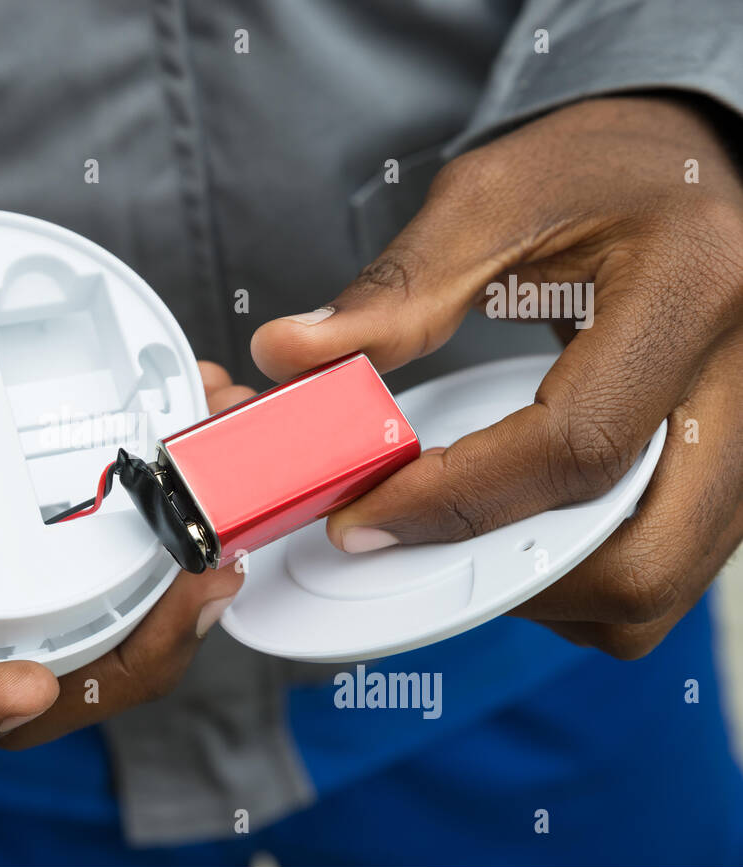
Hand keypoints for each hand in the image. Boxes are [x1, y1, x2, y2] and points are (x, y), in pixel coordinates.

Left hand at [251, 95, 742, 658]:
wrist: (681, 161)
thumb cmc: (597, 169)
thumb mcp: (489, 200)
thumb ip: (394, 292)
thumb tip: (290, 354)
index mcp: (693, 286)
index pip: (574, 446)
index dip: (454, 501)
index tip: (361, 518)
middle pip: (643, 554)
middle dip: (511, 576)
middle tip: (413, 543)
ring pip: (663, 577)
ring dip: (548, 585)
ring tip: (462, 533)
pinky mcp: (736, 457)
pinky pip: (669, 556)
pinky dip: (582, 567)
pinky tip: (518, 521)